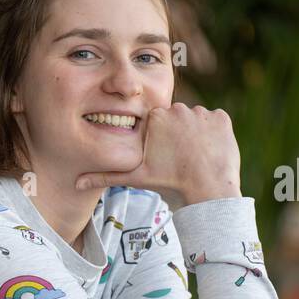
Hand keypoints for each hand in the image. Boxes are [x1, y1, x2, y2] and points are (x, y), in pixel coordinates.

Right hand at [74, 102, 241, 206]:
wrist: (208, 189)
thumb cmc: (169, 183)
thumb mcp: (135, 178)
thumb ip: (106, 175)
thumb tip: (77, 183)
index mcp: (155, 118)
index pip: (156, 122)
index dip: (159, 139)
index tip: (164, 154)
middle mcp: (178, 108)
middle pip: (175, 119)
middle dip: (177, 135)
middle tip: (178, 158)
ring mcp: (202, 112)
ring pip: (195, 120)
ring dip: (195, 134)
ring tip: (194, 156)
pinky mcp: (221, 117)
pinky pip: (215, 122)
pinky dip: (213, 134)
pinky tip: (208, 151)